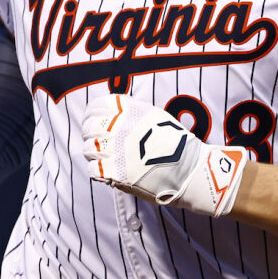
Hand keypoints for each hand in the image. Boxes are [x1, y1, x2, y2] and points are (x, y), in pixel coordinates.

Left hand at [81, 94, 248, 216]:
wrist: (189, 171)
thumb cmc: (175, 144)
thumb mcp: (156, 116)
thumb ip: (132, 111)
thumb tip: (113, 110)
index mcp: (129, 111)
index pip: (97, 106)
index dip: (93, 114)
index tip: (94, 121)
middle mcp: (119, 128)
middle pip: (89, 127)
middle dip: (91, 134)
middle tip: (98, 142)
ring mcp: (115, 150)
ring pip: (88, 148)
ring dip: (95, 153)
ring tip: (106, 158)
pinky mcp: (114, 172)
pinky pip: (93, 169)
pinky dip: (98, 170)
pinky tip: (109, 171)